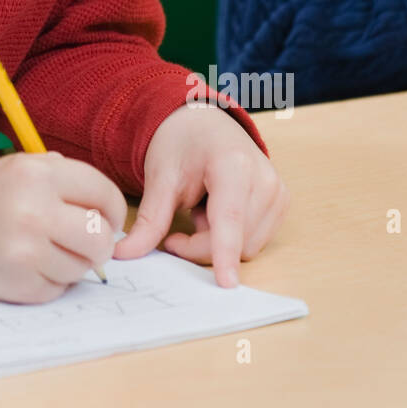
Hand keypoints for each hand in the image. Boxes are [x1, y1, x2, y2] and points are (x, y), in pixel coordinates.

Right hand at [0, 151, 125, 303]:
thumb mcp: (26, 167)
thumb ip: (67, 177)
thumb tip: (107, 210)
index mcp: (40, 175)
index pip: (104, 194)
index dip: (112, 211)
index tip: (106, 219)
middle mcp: (34, 211)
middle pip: (100, 238)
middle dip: (98, 243)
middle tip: (83, 242)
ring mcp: (25, 250)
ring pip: (82, 268)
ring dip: (72, 263)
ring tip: (47, 250)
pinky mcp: (18, 282)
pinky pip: (59, 288)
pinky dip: (51, 281)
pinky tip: (31, 265)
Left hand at [111, 104, 289, 286]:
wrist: (202, 123)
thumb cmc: (181, 144)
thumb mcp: (159, 178)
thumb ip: (149, 221)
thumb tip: (124, 254)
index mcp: (233, 164)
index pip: (229, 218)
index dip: (224, 252)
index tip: (226, 283)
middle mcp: (264, 177)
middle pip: (236, 241)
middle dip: (200, 245)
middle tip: (175, 229)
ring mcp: (277, 191)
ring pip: (247, 248)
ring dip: (216, 242)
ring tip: (200, 210)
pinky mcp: (282, 202)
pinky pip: (255, 241)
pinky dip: (231, 237)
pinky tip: (217, 212)